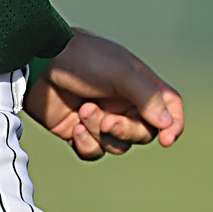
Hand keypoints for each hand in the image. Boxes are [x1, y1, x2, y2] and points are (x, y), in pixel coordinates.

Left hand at [23, 31, 184, 160]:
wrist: (39, 63)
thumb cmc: (84, 59)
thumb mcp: (121, 73)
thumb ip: (147, 97)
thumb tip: (167, 124)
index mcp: (141, 85)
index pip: (169, 107)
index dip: (173, 124)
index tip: (167, 140)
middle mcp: (125, 103)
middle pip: (143, 132)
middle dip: (125, 130)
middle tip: (107, 121)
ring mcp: (102, 119)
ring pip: (118, 145)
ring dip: (100, 133)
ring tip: (83, 111)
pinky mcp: (78, 132)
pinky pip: (94, 152)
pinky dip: (86, 144)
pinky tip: (74, 128)